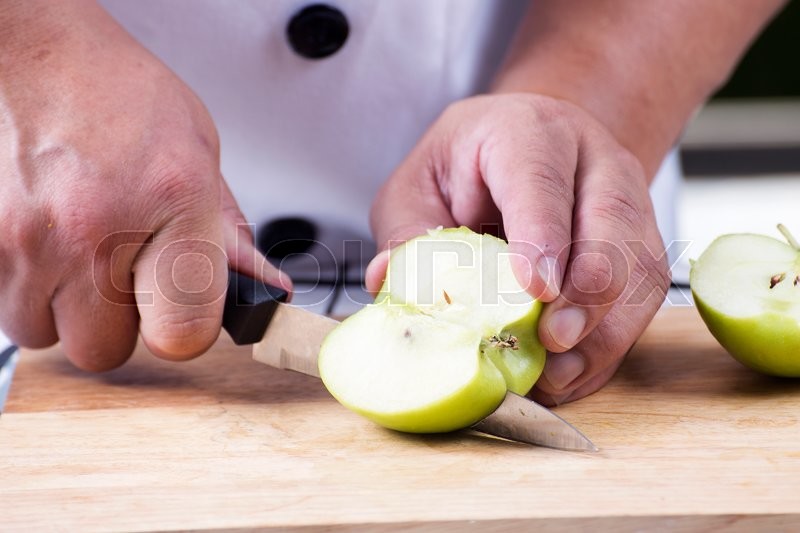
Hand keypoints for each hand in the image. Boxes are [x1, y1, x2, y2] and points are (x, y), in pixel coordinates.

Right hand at [0, 2, 289, 369]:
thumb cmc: (115, 94)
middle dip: (119, 321)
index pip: (183, 333)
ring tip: (82, 250)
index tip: (184, 311)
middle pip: (106, 349)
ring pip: (47, 335)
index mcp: (172, 201)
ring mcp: (28, 242)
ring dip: (67, 307)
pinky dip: (29, 285)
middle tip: (125, 272)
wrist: (30, 55)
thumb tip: (259, 284)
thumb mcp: (198, 152)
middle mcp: (95, 229)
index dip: (185, 329)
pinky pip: (7, 307)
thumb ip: (225, 231)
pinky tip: (48, 241)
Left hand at [367, 93, 669, 403]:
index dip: (542, 234)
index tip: (534, 289)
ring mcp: (628, 200)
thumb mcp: (419, 186)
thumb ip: (406, 231)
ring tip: (558, 374)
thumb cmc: (466, 168)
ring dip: (605, 328)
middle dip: (588, 288)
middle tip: (553, 338)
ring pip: (640, 265)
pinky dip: (609, 345)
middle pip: (612, 220)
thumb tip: (387, 281)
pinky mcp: (641, 243)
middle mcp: (591, 160)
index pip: (541, 179)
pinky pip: (643, 299)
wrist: (532, 150)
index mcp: (527, 133)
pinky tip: (571, 376)